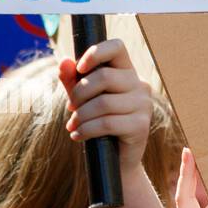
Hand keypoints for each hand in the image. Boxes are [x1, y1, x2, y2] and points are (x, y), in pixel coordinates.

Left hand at [58, 38, 150, 169]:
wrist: (116, 161)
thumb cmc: (99, 124)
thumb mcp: (83, 99)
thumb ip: (73, 80)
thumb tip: (64, 62)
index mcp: (127, 71)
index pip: (117, 47)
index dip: (96, 52)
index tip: (80, 67)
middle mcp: (140, 84)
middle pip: (104, 77)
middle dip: (79, 93)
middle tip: (70, 108)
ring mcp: (143, 105)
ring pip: (103, 102)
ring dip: (81, 116)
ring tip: (73, 125)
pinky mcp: (141, 126)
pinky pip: (107, 123)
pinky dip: (86, 130)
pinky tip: (77, 136)